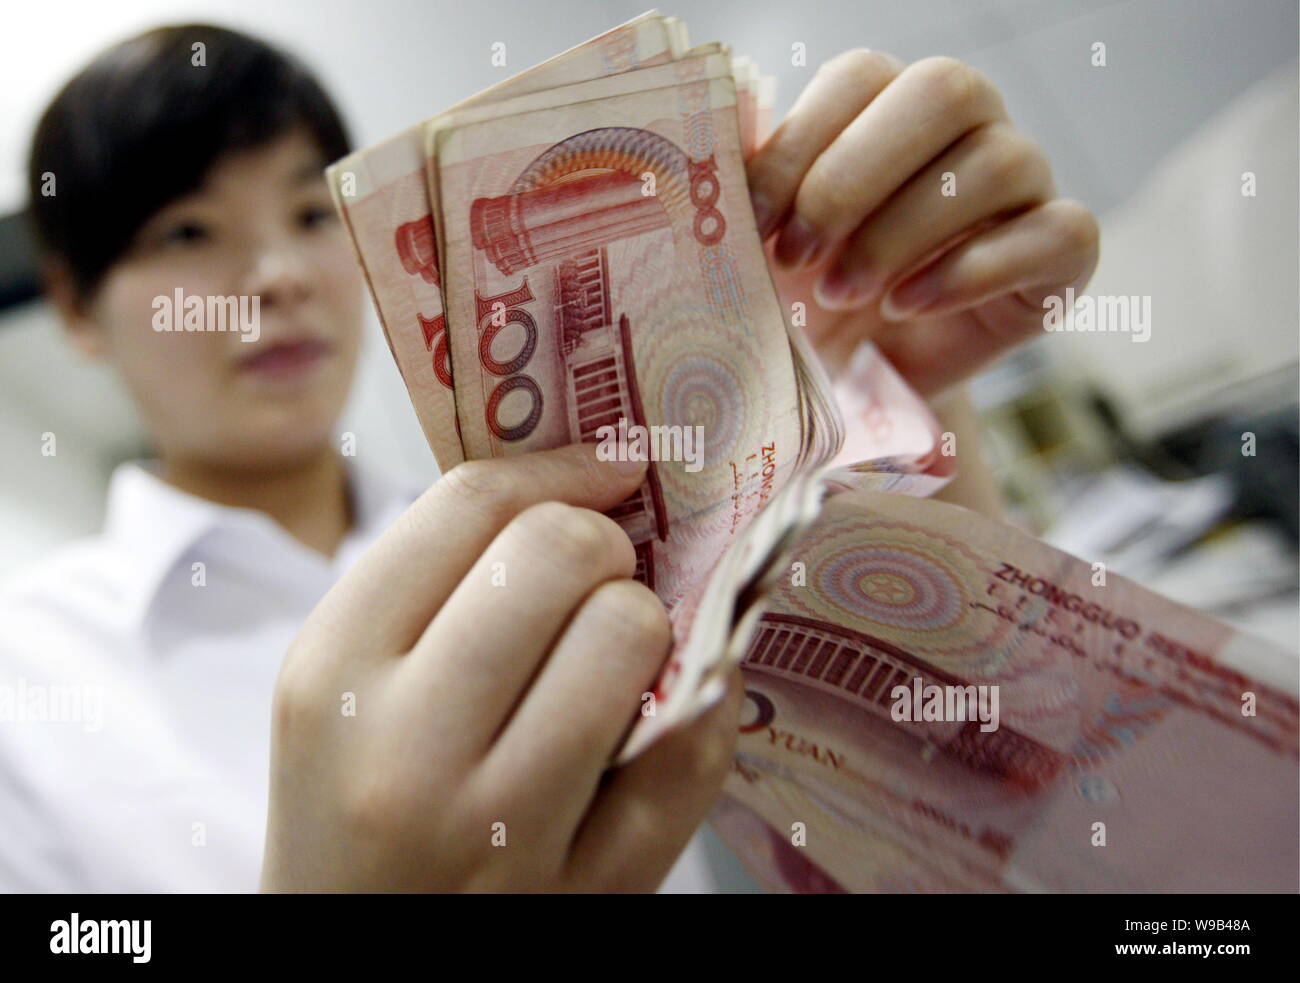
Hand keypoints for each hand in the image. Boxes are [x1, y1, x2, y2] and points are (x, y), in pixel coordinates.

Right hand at [260, 443, 742, 891]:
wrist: (358, 963)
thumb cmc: (354, 812)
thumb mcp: (342, 692)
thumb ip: (431, 586)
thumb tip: (582, 487)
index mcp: (334, 674)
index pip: (468, 506)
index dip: (559, 465)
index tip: (609, 464)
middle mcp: (405, 751)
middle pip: (558, 552)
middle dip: (603, 544)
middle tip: (601, 572)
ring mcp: (499, 832)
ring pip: (630, 635)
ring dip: (646, 626)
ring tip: (617, 653)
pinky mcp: (587, 894)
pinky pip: (691, 752)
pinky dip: (703, 708)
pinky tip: (673, 706)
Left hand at [749, 50, 1099, 395]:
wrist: (867, 374)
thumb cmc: (813, 294)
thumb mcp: (770, 247)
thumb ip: (751, 190)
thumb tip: (705, 141)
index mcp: (891, 100)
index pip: (860, 77)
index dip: (802, 145)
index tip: (754, 226)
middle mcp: (970, 122)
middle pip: (944, 91)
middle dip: (855, 179)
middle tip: (798, 258)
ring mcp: (1027, 179)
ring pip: (997, 162)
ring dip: (903, 233)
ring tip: (844, 295)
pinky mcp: (1065, 247)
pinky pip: (1052, 232)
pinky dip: (970, 271)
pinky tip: (909, 307)